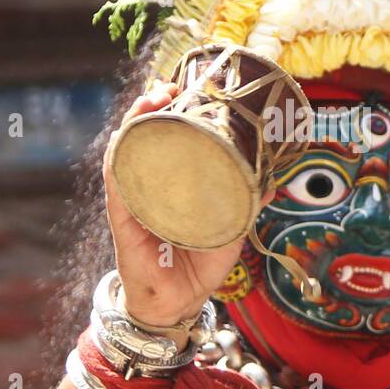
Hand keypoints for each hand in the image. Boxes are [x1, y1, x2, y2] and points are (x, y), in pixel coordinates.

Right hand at [103, 83, 258, 327]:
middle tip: (168, 86)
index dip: (169, 110)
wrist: (180, 302)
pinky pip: (118, 184)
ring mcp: (132, 199)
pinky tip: (128, 139)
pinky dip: (122, 159)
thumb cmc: (198, 261)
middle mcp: (147, 184)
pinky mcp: (124, 219)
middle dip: (151, 106)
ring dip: (135, 123)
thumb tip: (272, 179)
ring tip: (151, 100)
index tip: (182, 86)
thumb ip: (245, 201)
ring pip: (126, 151)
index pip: (163, 138)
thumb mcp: (229, 225)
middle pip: (141, 136)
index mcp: (169, 182)